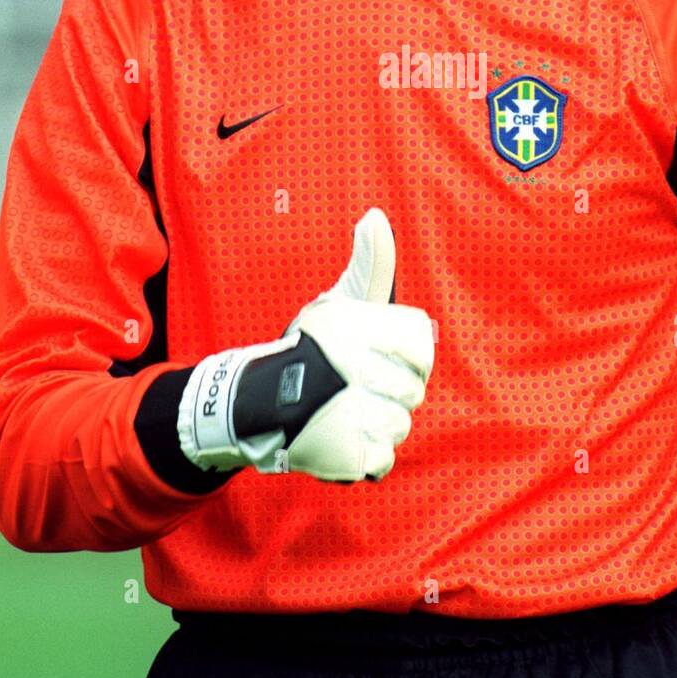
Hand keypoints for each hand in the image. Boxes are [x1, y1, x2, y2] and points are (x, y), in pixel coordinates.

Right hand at [177, 208, 434, 481]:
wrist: (255, 404)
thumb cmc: (309, 350)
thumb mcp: (338, 302)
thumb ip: (370, 263)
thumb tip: (375, 217)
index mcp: (358, 329)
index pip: (422, 349)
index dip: (408, 358)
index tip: (382, 360)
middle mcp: (356, 371)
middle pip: (413, 392)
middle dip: (389, 393)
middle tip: (351, 388)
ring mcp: (353, 418)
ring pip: (400, 426)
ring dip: (377, 425)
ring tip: (344, 413)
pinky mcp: (348, 458)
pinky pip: (383, 460)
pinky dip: (366, 456)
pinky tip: (342, 439)